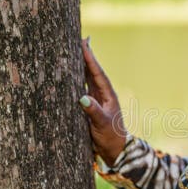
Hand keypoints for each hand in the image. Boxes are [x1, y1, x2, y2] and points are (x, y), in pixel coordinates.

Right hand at [79, 38, 127, 166]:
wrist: (115, 151)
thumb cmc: (111, 138)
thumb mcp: (102, 125)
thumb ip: (93, 111)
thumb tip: (82, 98)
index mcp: (107, 95)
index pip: (96, 72)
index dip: (90, 58)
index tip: (84, 42)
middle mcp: (102, 94)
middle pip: (92, 71)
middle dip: (86, 55)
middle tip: (80, 38)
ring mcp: (97, 99)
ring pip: (87, 78)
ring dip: (81, 64)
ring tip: (75, 49)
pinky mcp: (91, 106)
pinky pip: (83, 87)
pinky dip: (77, 78)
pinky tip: (72, 72)